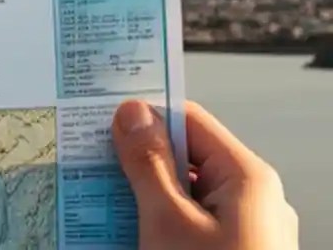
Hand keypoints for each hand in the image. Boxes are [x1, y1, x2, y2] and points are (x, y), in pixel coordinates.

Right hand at [112, 99, 298, 248]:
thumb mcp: (169, 221)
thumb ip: (149, 163)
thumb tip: (134, 113)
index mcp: (248, 177)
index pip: (190, 120)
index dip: (144, 118)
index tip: (101, 122)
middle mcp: (255, 198)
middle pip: (185, 160)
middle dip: (139, 163)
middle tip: (95, 168)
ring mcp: (247, 227)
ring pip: (186, 195)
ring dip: (146, 198)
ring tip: (108, 205)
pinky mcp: (237, 248)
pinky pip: (194, 223)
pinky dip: (163, 224)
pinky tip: (134, 233)